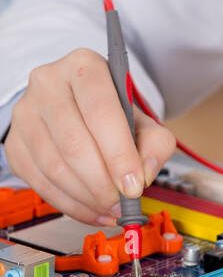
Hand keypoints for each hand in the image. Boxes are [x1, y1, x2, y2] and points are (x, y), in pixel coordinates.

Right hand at [4, 48, 175, 226]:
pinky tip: (91, 209)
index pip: (101, 112)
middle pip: (74, 143)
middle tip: (122, 201)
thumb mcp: (142, 118)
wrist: (77, 106)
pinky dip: (69, 204)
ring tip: (110, 208)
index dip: (119, 154)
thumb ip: (154, 143)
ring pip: (54, 166)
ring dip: (86, 197)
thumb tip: (143, 174)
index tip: (134, 185)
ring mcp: (25, 113)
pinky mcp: (15, 143)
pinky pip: (39, 182)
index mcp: (84, 67)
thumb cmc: (111, 111)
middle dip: (102, 182)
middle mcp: (48, 83)